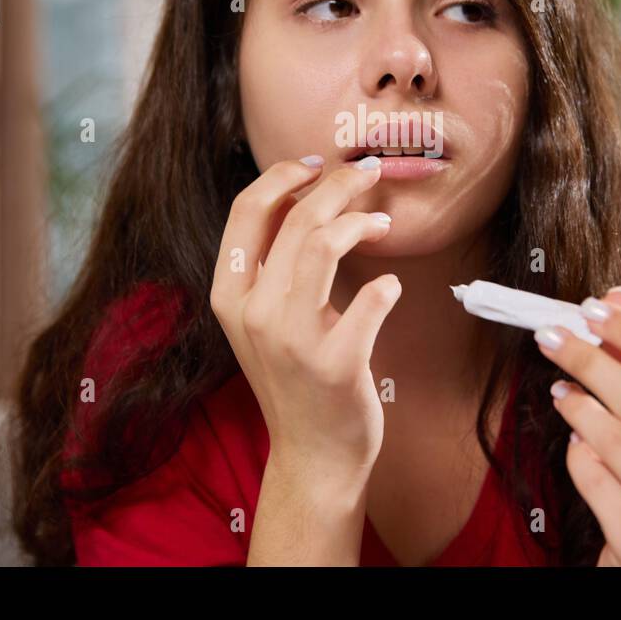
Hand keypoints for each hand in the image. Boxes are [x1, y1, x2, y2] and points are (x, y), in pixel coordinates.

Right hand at [210, 155, 400, 482]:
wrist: (312, 455)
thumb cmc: (295, 376)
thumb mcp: (262, 319)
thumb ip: (271, 264)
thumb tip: (301, 194)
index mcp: (229, 295)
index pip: (247, 210)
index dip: (284, 175)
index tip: (317, 164)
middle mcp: (253, 313)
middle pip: (296, 216)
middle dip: (339, 183)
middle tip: (371, 172)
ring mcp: (291, 339)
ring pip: (324, 243)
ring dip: (362, 220)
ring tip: (383, 223)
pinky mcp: (335, 363)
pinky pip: (371, 301)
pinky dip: (387, 285)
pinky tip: (390, 287)